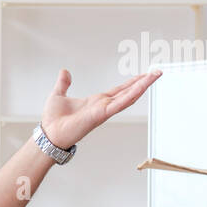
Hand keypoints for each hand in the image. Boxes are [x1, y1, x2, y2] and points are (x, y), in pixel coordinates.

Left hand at [39, 67, 160, 149]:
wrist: (49, 134)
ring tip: (155, 75)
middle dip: (143, 82)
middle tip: (157, 72)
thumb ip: (63, 83)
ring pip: (128, 96)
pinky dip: (132, 93)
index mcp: (96, 102)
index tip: (143, 74)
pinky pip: (120, 103)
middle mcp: (103, 106)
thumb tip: (65, 72)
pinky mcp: (101, 114)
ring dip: (143, 85)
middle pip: (128, 91)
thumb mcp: (59, 95)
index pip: (118, 90)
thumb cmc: (53, 120)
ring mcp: (104, 110)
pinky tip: (142, 86)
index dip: (131, 82)